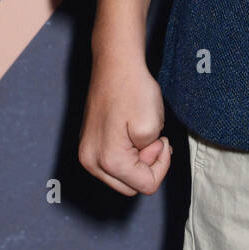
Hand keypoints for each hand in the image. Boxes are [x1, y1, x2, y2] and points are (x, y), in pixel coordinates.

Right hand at [78, 56, 172, 196]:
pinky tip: (131, 131)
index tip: (161, 140)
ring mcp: (87, 152)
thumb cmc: (132, 89)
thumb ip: (151, 154)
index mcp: (107, 160)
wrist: (115, 63)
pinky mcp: (88, 143)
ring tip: (141, 132)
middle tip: (152, 138)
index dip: (161, 164)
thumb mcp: (152, 125)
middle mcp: (91, 162)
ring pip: (122, 175)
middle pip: (131, 185)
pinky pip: (113, 161)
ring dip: (137, 159)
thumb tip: (143, 158)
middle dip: (147, 165)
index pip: (145, 186)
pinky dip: (127, 152)